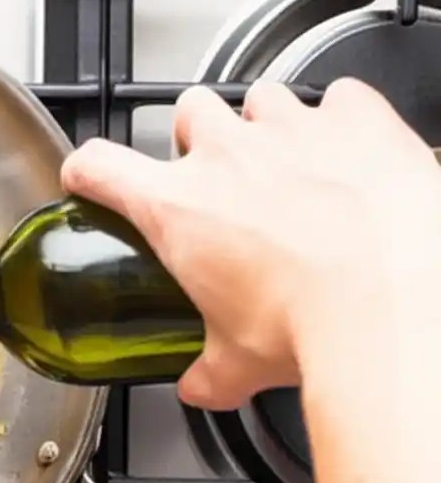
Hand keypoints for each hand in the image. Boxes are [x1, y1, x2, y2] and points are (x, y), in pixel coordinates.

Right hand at [61, 78, 440, 409]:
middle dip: (199, 138)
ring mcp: (293, 129)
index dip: (87, 170)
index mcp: (180, 208)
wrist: (394, 306)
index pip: (100, 166)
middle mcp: (229, 155)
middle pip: (188, 111)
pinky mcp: (358, 120)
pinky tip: (352, 156)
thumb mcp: (240, 363)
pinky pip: (342, 98)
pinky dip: (345, 121)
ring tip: (292, 167)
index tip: (93, 177)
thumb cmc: (312, 323)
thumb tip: (203, 385)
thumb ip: (210, 372)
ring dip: (268, 126)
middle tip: (220, 180)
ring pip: (261, 97)